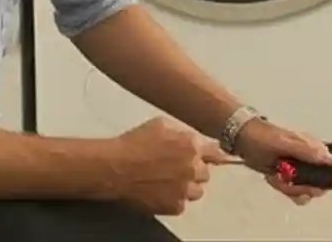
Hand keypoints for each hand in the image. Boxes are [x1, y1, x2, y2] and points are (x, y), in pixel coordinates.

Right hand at [109, 116, 236, 215]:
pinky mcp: (175, 206)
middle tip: (178, 167)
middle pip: (206, 173)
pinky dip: (175, 199)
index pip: (215, 152)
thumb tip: (196, 138)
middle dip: (195, 170)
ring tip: (169, 180)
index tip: (212, 157)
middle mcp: (193, 168)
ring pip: (197, 191)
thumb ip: (184, 132)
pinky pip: (182, 203)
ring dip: (188, 186)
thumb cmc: (135, 143)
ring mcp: (185, 189)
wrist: (115, 167)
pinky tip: (161, 190)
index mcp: (192, 146)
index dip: (211, 154)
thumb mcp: (161, 125)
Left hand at [232, 118, 331, 205]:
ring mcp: (299, 171)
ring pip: (304, 190)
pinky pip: (292, 191)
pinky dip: (282, 187)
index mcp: (313, 149)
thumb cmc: (263, 136)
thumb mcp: (283, 142)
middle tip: (285, 178)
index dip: (331, 179)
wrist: (242, 138)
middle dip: (301, 187)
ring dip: (289, 188)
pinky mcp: (289, 178)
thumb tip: (325, 157)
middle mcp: (310, 161)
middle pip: (319, 185)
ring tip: (275, 176)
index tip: (316, 186)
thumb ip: (304, 150)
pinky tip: (272, 177)